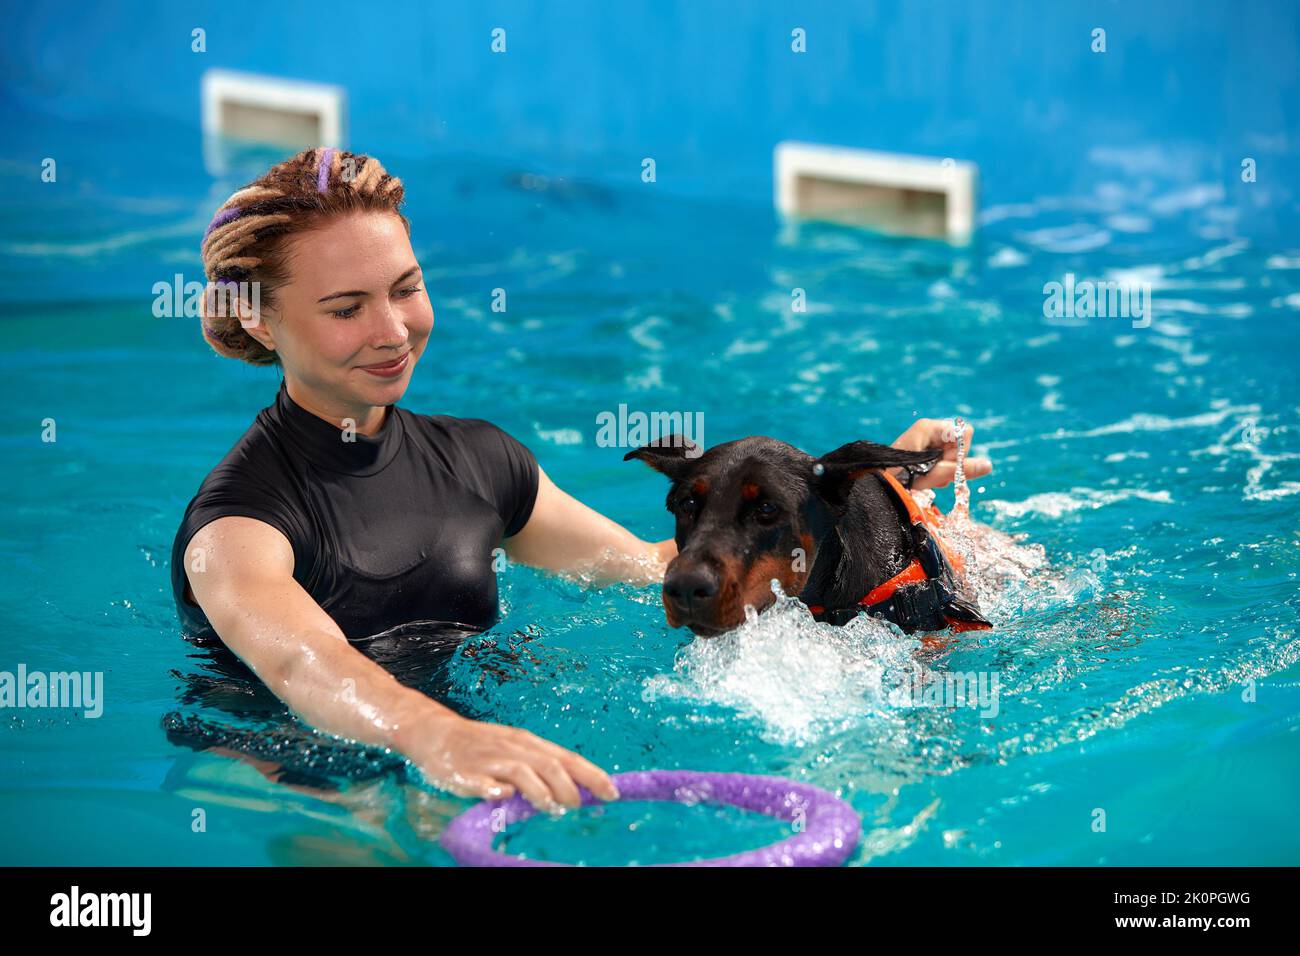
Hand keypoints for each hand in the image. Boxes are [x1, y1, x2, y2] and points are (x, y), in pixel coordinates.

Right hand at [399, 710, 619, 812]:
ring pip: (522, 771)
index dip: (591, 775)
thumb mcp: (515, 749)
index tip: (612, 793)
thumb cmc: (482, 746)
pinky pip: (482, 782)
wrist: (436, 733)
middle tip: (579, 807)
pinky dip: (494, 789)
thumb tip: (574, 790)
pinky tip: (503, 797)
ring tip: (552, 808)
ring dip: (540, 791)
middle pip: (550, 764)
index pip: (567, 757)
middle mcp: (514, 749)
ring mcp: (490, 760)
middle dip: (569, 786)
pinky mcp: (466, 772)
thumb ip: (540, 767)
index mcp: (528, 743)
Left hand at [890, 418, 991, 490]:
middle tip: (935, 475)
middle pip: (961, 444)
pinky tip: (927, 478)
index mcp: (930, 427)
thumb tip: (989, 465)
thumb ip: (959, 470)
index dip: (960, 453)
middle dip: (953, 463)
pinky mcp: (926, 450)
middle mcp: (931, 429)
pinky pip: (944, 459)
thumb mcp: (930, 474)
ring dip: (945, 470)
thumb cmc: (897, 475)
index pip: (965, 433)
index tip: (945, 465)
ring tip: (928, 479)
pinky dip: (939, 471)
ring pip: (954, 454)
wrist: (875, 481)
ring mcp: (928, 439)